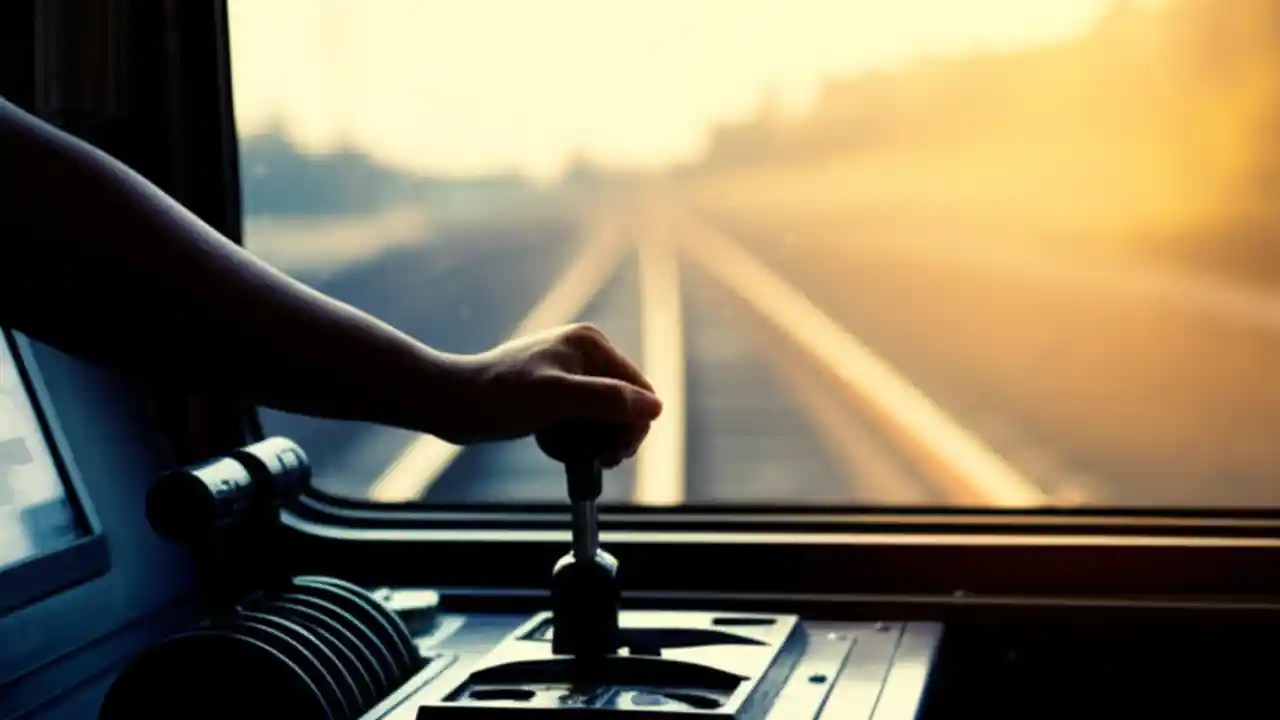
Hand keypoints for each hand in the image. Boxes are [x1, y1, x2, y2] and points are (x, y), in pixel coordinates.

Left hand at [441, 323, 661, 465]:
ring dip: (587, 441)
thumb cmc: (499, 397)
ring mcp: (568, 373)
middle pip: (623, 405)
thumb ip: (608, 399)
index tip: (613, 456)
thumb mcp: (557, 399)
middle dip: (609, 436)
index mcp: (590, 344)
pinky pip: (580, 422)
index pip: (639, 389)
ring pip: (602, 419)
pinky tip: (548, 441)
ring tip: (559, 447)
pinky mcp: (553, 393)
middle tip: (593, 460)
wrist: (450, 403)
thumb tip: (655, 407)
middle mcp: (584, 353)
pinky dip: (570, 439)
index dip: (634, 426)